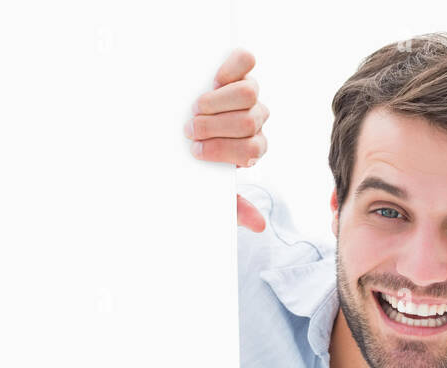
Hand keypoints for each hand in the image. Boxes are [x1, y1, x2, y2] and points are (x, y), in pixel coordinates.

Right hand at [185, 47, 268, 232]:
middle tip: (191, 131)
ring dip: (218, 103)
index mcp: (251, 148)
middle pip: (250, 122)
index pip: (251, 150)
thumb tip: (259, 225)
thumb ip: (234, 206)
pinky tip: (214, 80)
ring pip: (250, 94)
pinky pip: (245, 62)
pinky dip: (231, 68)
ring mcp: (249, 94)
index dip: (225, 151)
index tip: (198, 152)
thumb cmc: (199, 156)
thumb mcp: (213, 185)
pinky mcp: (239, 70)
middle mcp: (255, 121)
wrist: (187, 128)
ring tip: (197, 108)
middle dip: (216, 129)